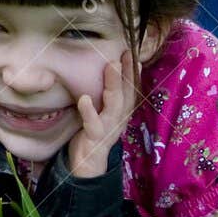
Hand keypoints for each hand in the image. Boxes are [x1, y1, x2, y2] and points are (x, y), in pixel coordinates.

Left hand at [67, 50, 138, 177]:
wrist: (87, 164)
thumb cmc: (92, 132)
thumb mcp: (102, 111)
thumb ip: (105, 95)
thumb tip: (106, 70)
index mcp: (121, 111)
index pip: (130, 89)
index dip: (133, 71)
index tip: (132, 52)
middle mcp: (119, 118)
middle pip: (126, 93)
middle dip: (128, 72)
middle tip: (126, 53)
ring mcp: (109, 128)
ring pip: (114, 105)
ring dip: (114, 85)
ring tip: (112, 65)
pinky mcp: (95, 138)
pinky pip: (93, 124)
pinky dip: (89, 112)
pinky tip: (85, 99)